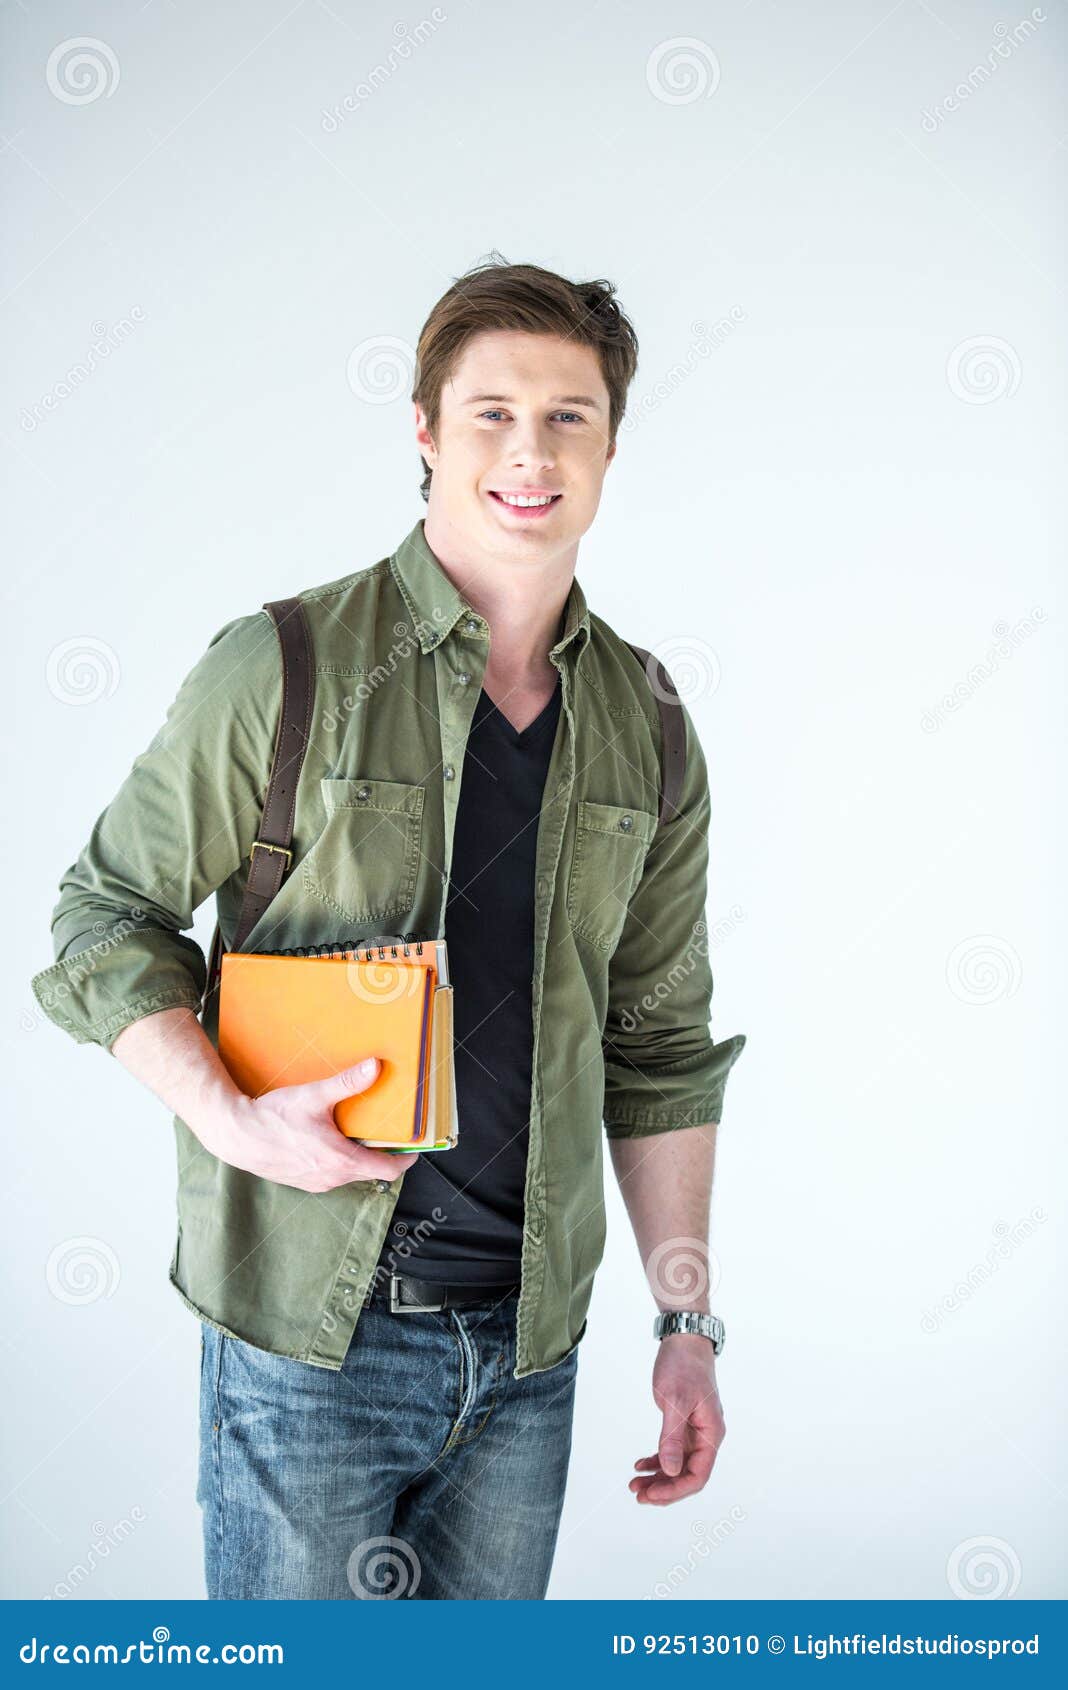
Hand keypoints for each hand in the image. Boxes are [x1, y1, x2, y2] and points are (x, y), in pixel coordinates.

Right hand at [197, 1059, 419, 1191]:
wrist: (235, 1135)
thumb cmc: (272, 1118)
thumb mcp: (314, 1096)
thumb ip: (347, 1083)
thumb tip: (375, 1067)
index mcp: (341, 1161)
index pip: (389, 1170)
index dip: (406, 1159)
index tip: (414, 1145)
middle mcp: (332, 1178)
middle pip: (371, 1171)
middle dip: (382, 1153)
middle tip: (386, 1130)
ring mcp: (317, 1183)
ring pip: (350, 1173)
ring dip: (359, 1156)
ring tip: (358, 1131)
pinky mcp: (303, 1182)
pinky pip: (332, 1174)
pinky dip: (339, 1160)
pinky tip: (331, 1139)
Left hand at [630, 1334, 724, 1504]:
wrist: (684, 1339)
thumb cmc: (684, 1365)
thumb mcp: (675, 1402)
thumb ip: (672, 1438)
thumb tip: (669, 1470)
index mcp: (711, 1433)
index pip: (698, 1475)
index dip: (675, 1490)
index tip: (651, 1495)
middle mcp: (707, 1436)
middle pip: (687, 1474)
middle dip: (664, 1488)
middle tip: (638, 1494)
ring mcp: (695, 1430)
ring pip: (678, 1464)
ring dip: (658, 1477)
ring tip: (635, 1484)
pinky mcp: (684, 1423)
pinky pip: (672, 1450)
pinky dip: (657, 1459)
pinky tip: (640, 1464)